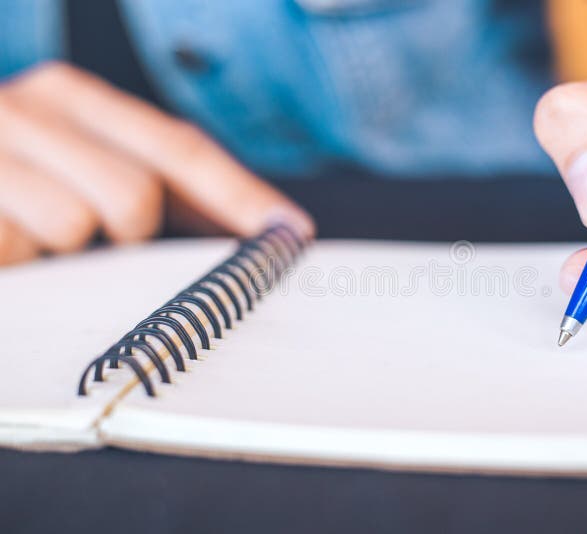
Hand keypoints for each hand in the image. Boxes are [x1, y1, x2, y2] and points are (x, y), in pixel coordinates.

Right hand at [0, 62, 313, 265]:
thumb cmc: (8, 185)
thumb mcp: (73, 164)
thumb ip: (146, 180)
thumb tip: (246, 227)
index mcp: (72, 99)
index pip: (180, 149)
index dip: (239, 195)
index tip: (288, 234)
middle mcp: (29, 108)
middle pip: (135, 197)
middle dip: (124, 235)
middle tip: (85, 235)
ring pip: (76, 226)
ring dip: (61, 250)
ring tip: (27, 234)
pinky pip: (18, 250)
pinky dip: (16, 262)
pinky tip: (3, 247)